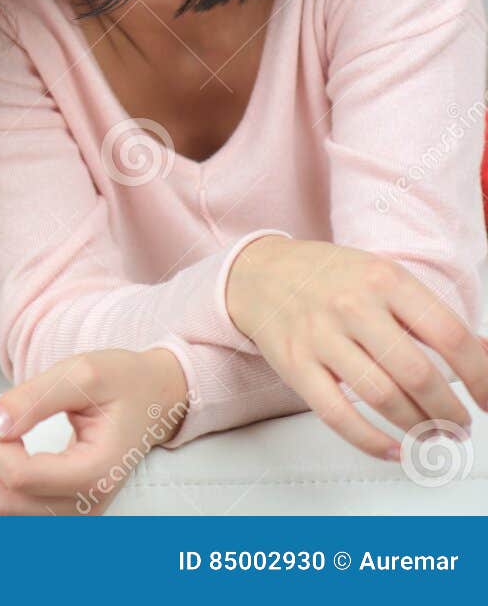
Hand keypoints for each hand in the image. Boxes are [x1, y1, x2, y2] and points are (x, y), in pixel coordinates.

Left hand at [0, 347, 188, 514]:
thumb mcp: (80, 373)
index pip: (20, 477)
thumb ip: (32, 399)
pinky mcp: (65, 507)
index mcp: (96, 473)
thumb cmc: (124, 382)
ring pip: (4, 510)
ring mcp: (77, 511)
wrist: (153, 397)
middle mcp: (88, 503)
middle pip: (5, 501)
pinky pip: (13, 507)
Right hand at [225, 235, 487, 457]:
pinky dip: (371, 441)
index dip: (480, 377)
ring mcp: (320, 336)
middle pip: (417, 374)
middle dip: (450, 412)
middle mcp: (352, 305)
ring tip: (431, 435)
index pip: (450, 336)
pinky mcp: (295, 364)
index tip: (487, 399)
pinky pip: (337, 414)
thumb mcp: (385, 279)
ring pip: (381, 398)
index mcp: (385, 280)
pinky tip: (392, 449)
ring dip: (418, 428)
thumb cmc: (329, 279)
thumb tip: (484, 358)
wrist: (259, 273)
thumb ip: (431, 317)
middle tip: (460, 425)